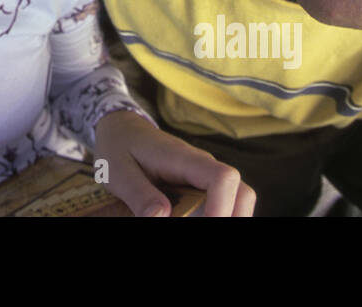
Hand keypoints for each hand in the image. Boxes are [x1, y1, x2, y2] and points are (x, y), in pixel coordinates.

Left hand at [94, 109, 254, 216]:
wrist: (121, 129)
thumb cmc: (119, 147)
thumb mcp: (118, 172)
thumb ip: (138, 194)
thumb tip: (161, 217)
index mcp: (183, 158)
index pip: (222, 177)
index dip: (222, 207)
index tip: (208, 226)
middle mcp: (202, 167)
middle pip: (243, 192)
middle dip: (234, 218)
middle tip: (208, 232)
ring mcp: (204, 177)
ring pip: (237, 199)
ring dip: (227, 218)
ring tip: (201, 227)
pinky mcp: (200, 188)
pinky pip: (221, 204)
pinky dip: (217, 216)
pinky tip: (197, 222)